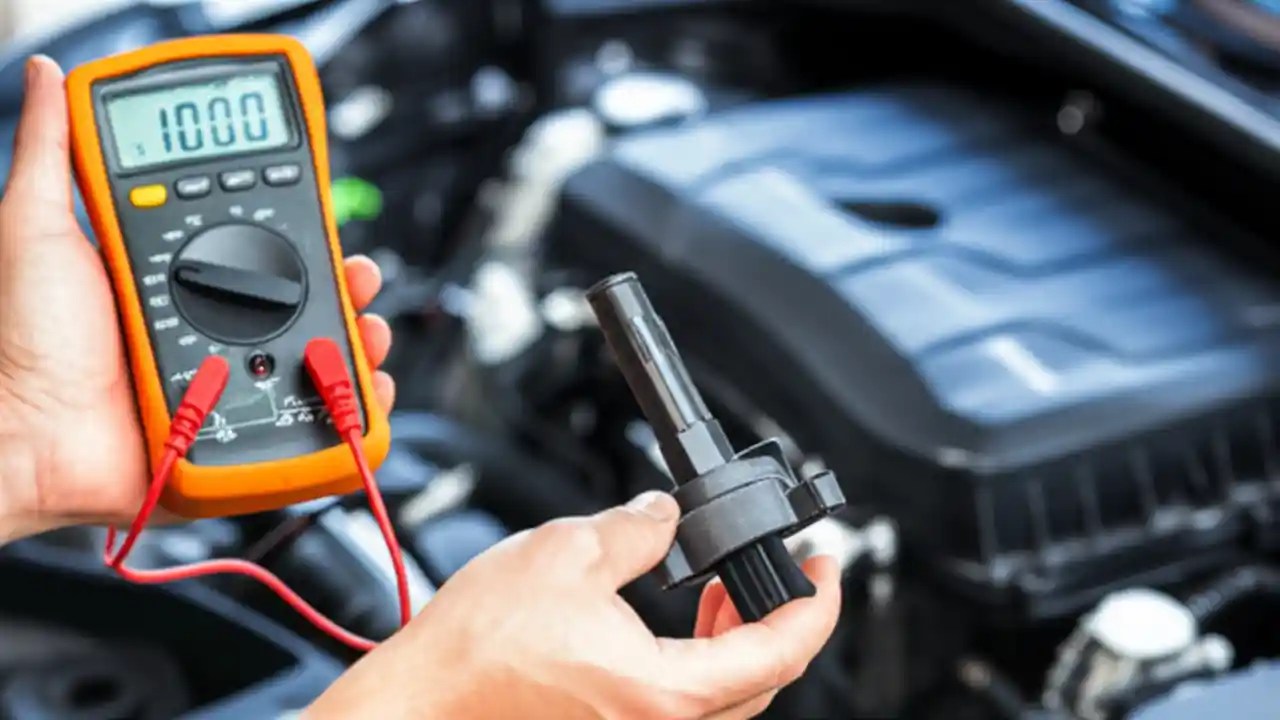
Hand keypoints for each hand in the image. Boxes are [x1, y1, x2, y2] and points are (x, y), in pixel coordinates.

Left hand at [0, 56, 394, 541]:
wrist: (35, 442)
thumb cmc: (29, 346)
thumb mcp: (39, 232)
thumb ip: (51, 156)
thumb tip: (46, 79)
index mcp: (176, 278)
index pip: (250, 243)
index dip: (291, 228)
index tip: (317, 213)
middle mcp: (209, 325)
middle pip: (299, 296)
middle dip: (342, 281)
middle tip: (357, 272)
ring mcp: (230, 378)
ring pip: (316, 351)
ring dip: (355, 336)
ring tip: (364, 328)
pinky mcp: (245, 428)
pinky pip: (315, 416)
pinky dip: (352, 404)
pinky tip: (361, 385)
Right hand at [306, 492, 841, 719]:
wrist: (426, 696)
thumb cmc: (480, 645)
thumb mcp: (570, 551)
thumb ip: (639, 527)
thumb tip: (667, 515)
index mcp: (666, 691)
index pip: (781, 651)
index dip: (819, 604)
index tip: (827, 568)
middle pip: (759, 681)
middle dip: (778, 619)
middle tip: (779, 572)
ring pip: (721, 697)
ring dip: (735, 639)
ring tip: (720, 586)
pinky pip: (679, 702)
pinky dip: (694, 659)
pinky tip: (672, 620)